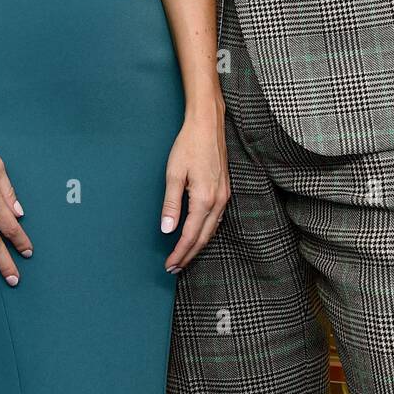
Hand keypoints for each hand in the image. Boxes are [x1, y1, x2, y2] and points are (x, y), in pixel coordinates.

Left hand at [160, 101, 229, 271]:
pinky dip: (207, 232)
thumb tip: (167, 229)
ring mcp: (224, 196)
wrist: (208, 125)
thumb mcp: (174, 174)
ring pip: (212, 230)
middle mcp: (218, 201)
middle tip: (174, 268)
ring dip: (197, 245)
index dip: (179, 253)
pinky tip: (199, 234)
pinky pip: (217, 219)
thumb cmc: (189, 145)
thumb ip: (171, 204)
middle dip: (188, 255)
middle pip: (203, 238)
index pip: (190, 236)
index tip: (168, 265)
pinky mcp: (226, 190)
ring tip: (184, 256)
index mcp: (204, 199)